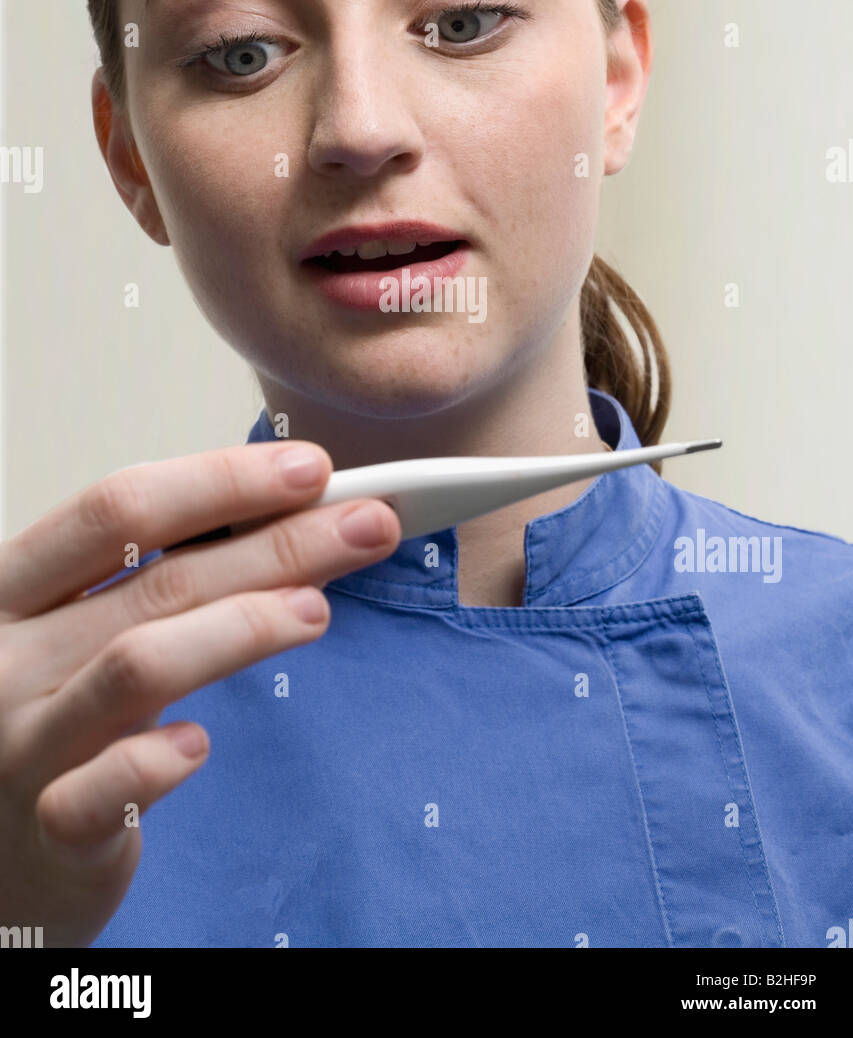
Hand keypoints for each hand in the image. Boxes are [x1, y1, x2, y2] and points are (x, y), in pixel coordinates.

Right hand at [0, 441, 399, 945]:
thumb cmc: (48, 722)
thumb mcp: (77, 633)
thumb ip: (156, 583)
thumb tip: (294, 518)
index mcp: (11, 589)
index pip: (117, 509)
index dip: (220, 481)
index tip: (312, 468)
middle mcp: (4, 658)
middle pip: (155, 580)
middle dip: (277, 542)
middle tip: (368, 523)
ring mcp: (19, 745)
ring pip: (138, 666)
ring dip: (243, 627)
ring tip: (320, 608)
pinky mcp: (46, 832)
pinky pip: (105, 789)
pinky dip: (159, 760)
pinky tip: (202, 742)